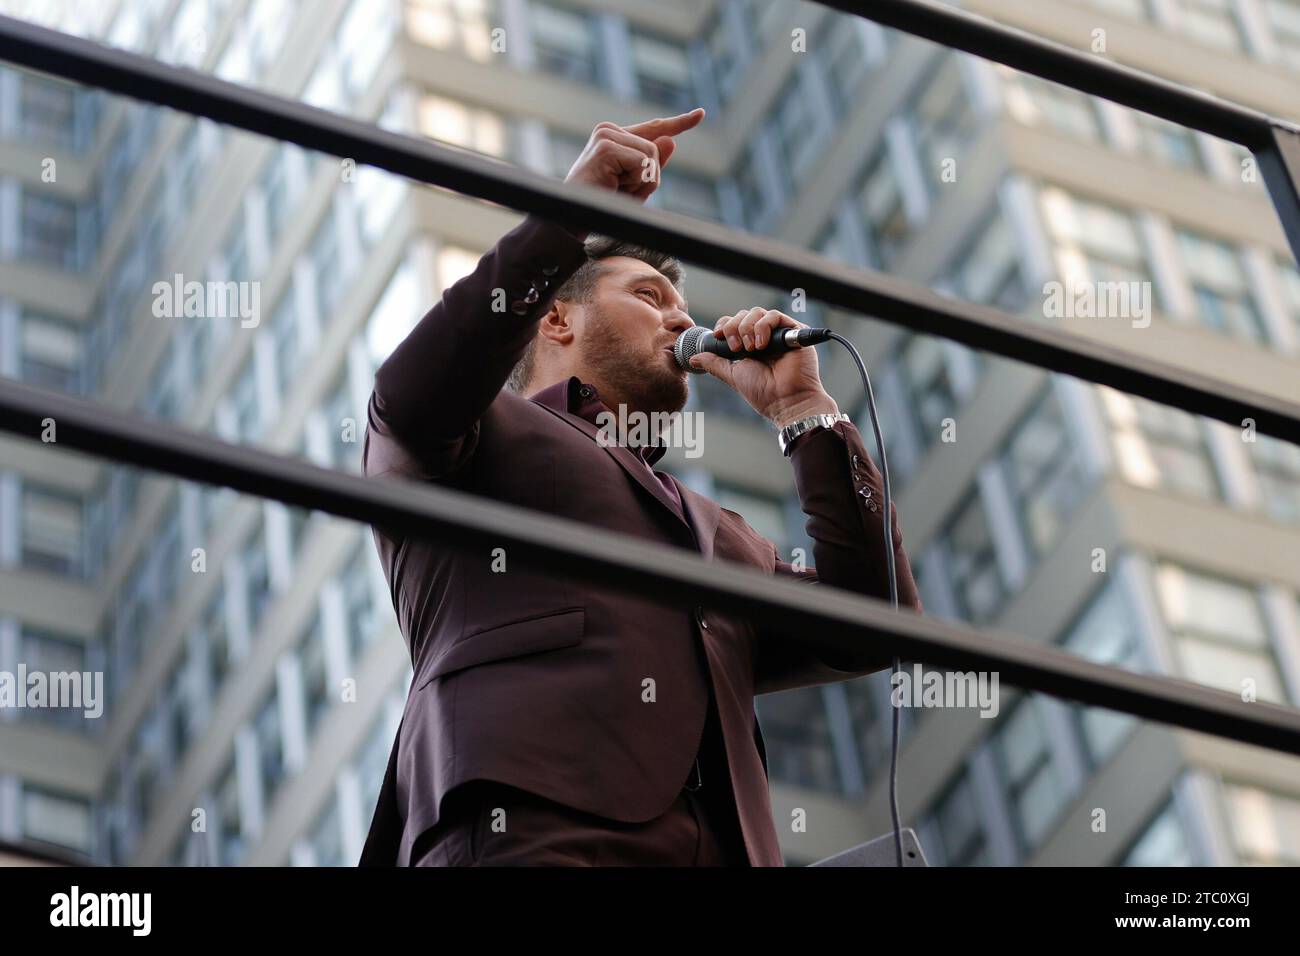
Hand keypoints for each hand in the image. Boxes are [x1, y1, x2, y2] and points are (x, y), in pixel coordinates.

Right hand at [564, 108, 705, 203]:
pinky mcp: (606, 146)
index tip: (701, 114)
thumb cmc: (601, 204)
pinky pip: (642, 163)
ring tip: (617, 190)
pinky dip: (636, 181)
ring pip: (651, 155)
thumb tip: (671, 140)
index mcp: (615, 136)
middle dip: (649, 177)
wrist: (571, 217)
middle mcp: (609, 129)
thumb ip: (653, 165)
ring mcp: (606, 135)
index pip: (654, 128)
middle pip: (656, 147)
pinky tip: (614, 186)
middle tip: (623, 191)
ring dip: (642, 181)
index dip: (679, 123)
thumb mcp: (635, 186)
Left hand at [688, 309, 838, 426]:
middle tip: (735, 348)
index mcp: (751, 346)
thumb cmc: (763, 392)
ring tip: (750, 349)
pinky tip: (761, 345)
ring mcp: (779, 334)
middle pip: (744, 315)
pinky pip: (775, 315)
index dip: (724, 326)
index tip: (718, 336)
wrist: (786, 401)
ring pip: (757, 312)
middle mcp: (765, 337)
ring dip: (747, 328)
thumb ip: (714, 363)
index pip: (734, 323)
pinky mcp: (794, 332)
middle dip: (734, 327)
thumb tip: (693, 358)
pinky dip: (763, 326)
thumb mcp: (733, 374)